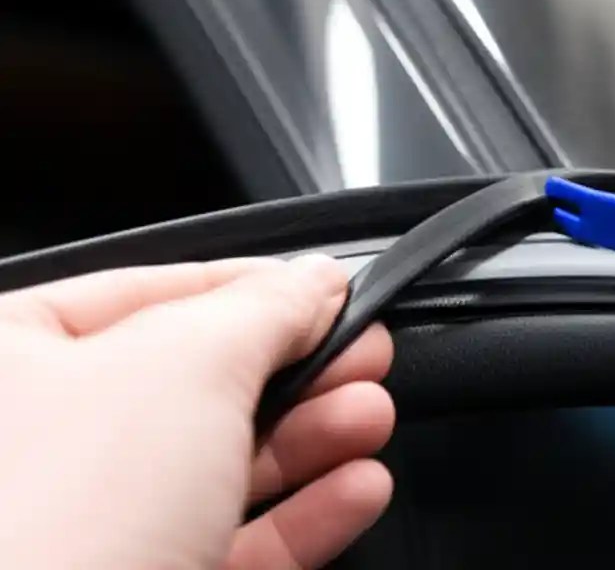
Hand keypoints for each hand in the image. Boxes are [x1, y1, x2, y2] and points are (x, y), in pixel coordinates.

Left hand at [0, 255, 394, 568]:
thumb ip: (264, 308)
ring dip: (313, 438)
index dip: (256, 287)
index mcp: (11, 357)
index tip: (332, 290)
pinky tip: (357, 488)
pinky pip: (233, 540)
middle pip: (201, 383)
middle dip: (301, 369)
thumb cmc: (60, 518)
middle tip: (366, 353)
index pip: (154, 292)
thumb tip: (314, 281)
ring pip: (221, 465)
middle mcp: (40, 442)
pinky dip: (302, 516)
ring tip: (372, 417)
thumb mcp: (188, 363)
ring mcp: (89, 527)